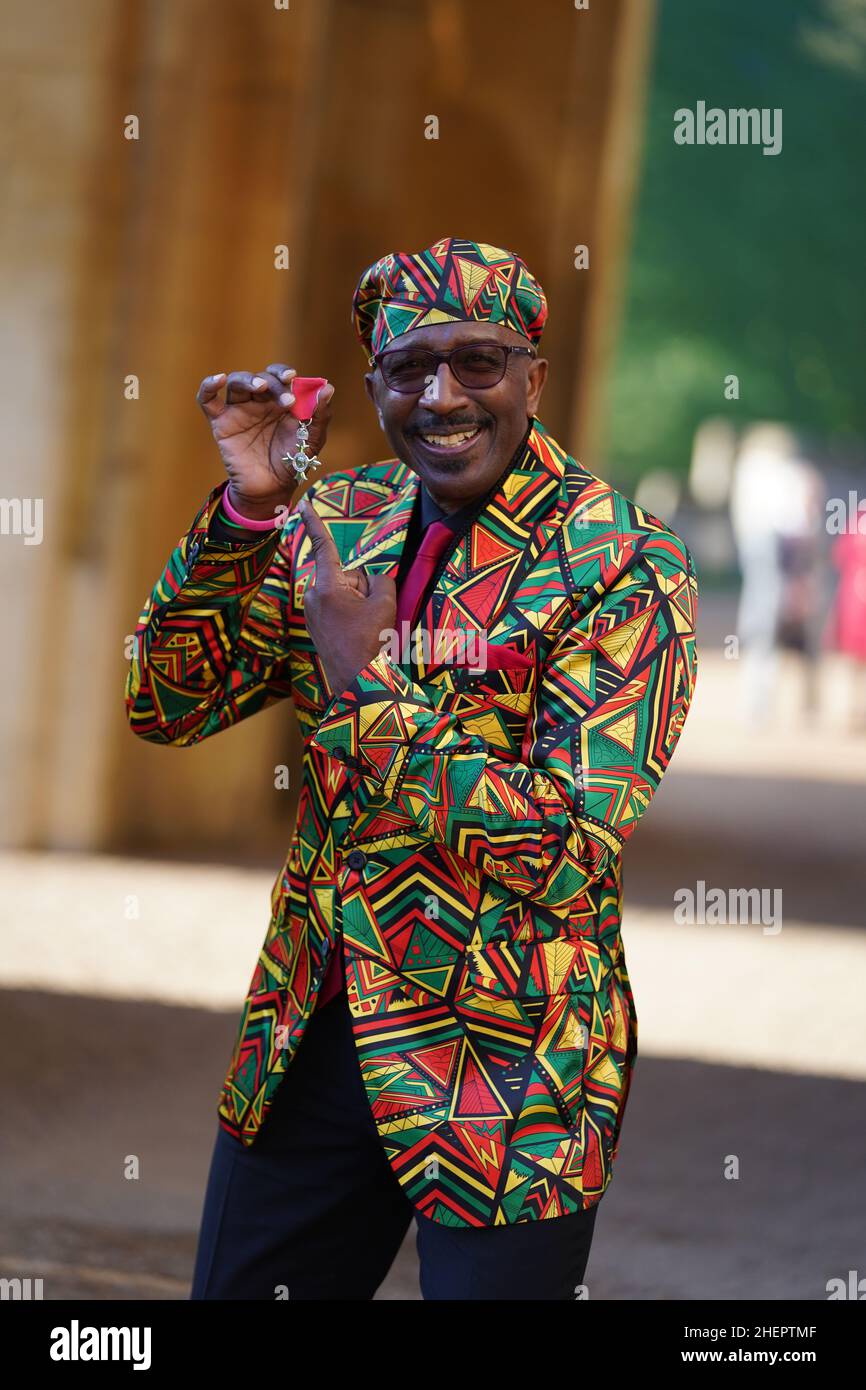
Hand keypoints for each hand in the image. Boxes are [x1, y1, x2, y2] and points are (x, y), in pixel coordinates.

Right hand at [196, 364, 334, 520]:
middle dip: (274, 384)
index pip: (280, 377)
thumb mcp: (312, 441)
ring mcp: (239, 410)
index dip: (284, 373)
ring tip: (261, 387)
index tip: (293, 378)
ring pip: (237, 382)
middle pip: (261, 378)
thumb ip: (320, 415)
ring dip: (248, 380)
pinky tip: (220, 379)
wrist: (271, 490)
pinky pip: (207, 399)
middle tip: (287, 401)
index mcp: (281, 401)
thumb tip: (328, 387)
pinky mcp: (221, 422)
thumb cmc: (292, 464)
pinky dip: (208, 386)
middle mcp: (259, 402)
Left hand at [298, 496, 396, 697]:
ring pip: (345, 593)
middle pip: (348, 575)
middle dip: (363, 588)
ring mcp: (313, 612)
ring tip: (365, 629)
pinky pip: (340, 608)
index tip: (303, 503)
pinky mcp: (317, 625)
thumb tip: (373, 581)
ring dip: (359, 604)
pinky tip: (359, 634)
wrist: (359, 682)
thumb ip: (381, 580)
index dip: (315, 522)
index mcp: (327, 585)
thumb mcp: (385, 603)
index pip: (323, 546)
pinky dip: (352, 615)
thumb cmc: (371, 642)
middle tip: (370, 616)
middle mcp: (313, 595)